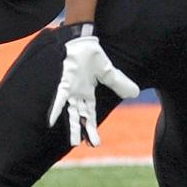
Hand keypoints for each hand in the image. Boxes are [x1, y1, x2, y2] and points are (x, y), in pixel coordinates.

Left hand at [48, 23, 139, 146]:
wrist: (82, 41)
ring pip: (71, 113)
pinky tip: (51, 121)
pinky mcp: (65, 83)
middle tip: (83, 146)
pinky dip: (56, 109)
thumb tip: (136, 93)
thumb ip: (120, 83)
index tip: (95, 144)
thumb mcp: (109, 72)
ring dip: (73, 126)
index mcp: (87, 94)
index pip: (90, 115)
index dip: (92, 129)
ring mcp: (70, 90)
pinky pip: (60, 99)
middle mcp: (77, 95)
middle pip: (80, 117)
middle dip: (82, 131)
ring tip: (74, 142)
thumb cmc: (92, 54)